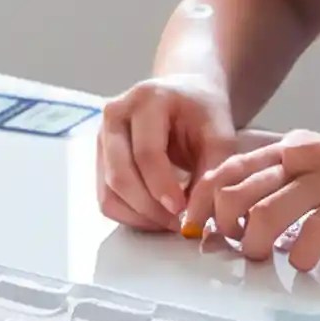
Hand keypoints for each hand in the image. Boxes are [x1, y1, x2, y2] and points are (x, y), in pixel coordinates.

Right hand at [96, 74, 235, 232]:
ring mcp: (102, 137)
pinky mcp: (100, 158)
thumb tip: (198, 216)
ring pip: (109, 192)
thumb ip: (213, 171)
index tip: (182, 211)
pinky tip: (157, 217)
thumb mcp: (220, 134)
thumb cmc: (203, 113)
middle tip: (179, 224)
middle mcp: (115, 115)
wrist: (187, 97)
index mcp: (147, 100)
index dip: (163, 187)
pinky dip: (131, 215)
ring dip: (140, 216)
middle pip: (120, 175)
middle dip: (150, 208)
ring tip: (171, 222)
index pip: (147, 152)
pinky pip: (107, 198)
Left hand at [188, 130, 319, 270]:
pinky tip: (303, 262)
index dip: (204, 197)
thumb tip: (238, 215)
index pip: (233, 165)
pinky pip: (318, 230)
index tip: (195, 225)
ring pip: (272, 209)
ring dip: (257, 244)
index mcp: (298, 147)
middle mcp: (312, 157)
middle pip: (242, 187)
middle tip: (232, 245)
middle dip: (224, 223)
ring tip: (263, 257)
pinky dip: (301, 254)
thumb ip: (287, 184)